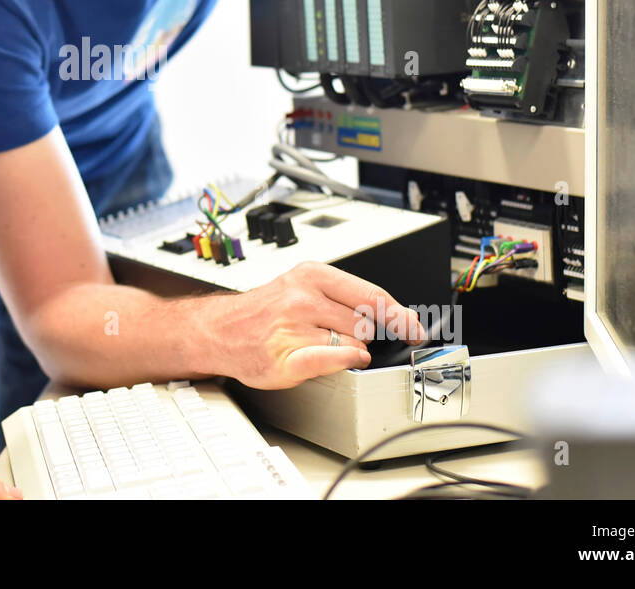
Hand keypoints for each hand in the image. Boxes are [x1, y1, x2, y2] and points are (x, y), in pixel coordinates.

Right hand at [206, 261, 425, 389]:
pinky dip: (344, 360)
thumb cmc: (266, 311)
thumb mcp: (304, 287)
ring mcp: (291, 327)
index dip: (400, 316)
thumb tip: (399, 318)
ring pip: (352, 344)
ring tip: (323, 345)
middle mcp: (301, 297)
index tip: (415, 329)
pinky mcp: (283, 357)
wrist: (220, 329)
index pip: (372, 296)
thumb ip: (347, 298)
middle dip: (368, 335)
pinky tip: (346, 358)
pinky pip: (327, 359)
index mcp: (311, 275)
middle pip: (366, 323)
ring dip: (350, 351)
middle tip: (350, 337)